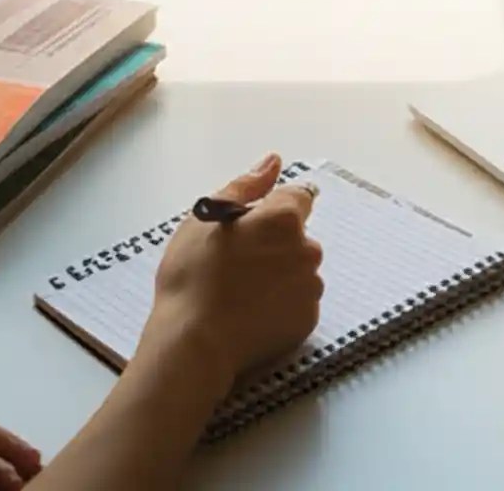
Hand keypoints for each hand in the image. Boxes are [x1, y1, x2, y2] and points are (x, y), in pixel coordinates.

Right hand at [142, 153, 323, 394]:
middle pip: (297, 237)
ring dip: (279, 275)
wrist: (194, 342)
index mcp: (285, 219)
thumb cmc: (192, 276)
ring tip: (240, 292)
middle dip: (275, 244)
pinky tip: (251, 312)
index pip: (298, 197)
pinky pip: (298, 302)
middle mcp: (308, 250)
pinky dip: (281, 304)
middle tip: (236, 263)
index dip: (273, 210)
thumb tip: (272, 161)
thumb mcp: (206, 218)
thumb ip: (245, 186)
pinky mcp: (308, 320)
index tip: (251, 227)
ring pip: (299, 271)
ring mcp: (311, 288)